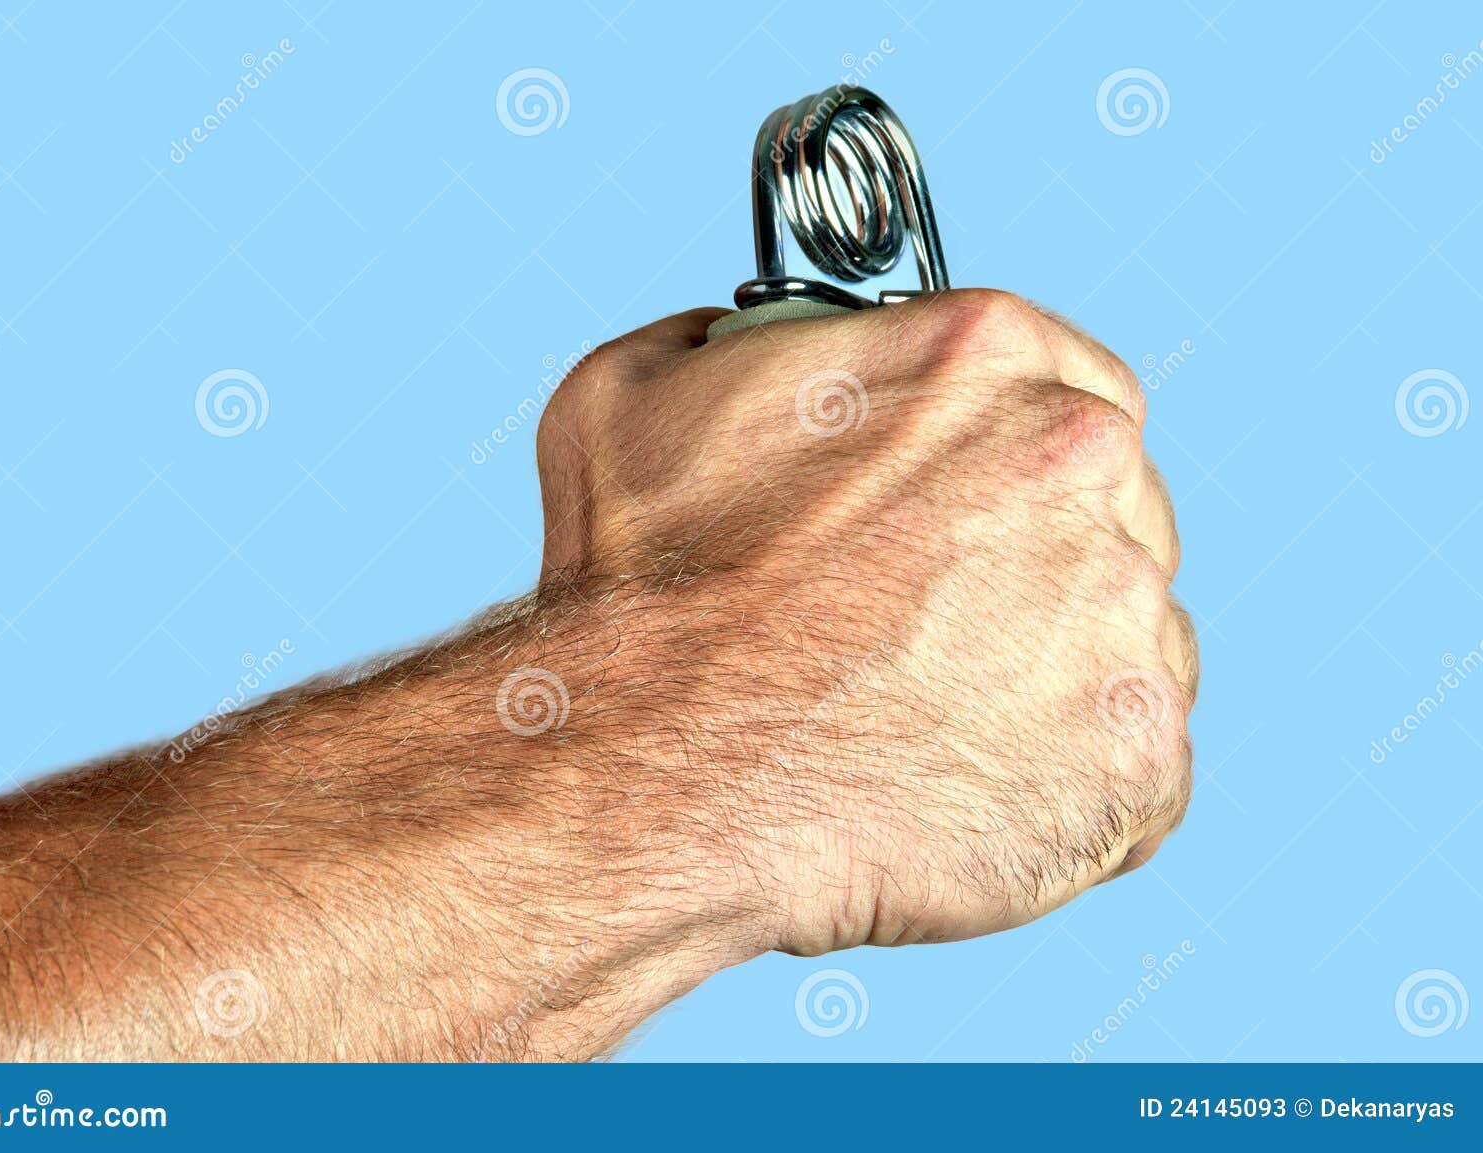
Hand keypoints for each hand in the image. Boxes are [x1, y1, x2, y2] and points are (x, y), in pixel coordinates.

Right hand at [534, 289, 1197, 954]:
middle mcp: (1078, 465)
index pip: (1073, 384)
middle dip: (1046, 565)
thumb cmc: (637, 597)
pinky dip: (1078, 786)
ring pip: (1133, 640)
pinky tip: (980, 791)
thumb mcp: (626, 401)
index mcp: (982, 359)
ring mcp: (1123, 615)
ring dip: (1064, 675)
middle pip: (1117, 512)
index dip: (1026, 453)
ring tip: (943, 723)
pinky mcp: (1136, 757)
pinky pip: (1143, 768)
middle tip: (943, 628)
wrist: (655, 773)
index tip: (986, 504)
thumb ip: (708, 349)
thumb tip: (724, 346)